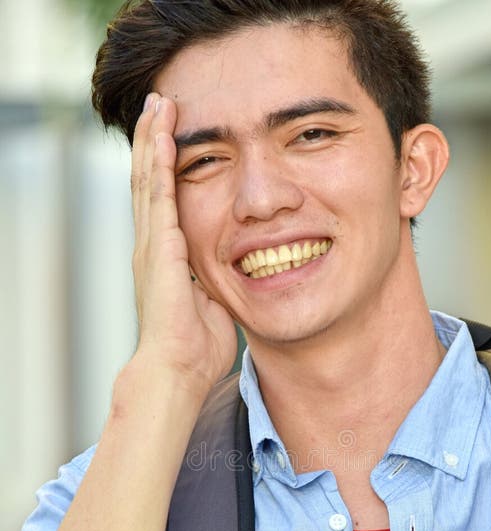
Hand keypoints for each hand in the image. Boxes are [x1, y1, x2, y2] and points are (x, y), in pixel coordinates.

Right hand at [130, 93, 237, 398]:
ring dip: (153, 140)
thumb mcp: (214, 302)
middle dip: (153, 141)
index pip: (163, 199)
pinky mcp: (159, 251)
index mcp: (165, 256)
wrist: (178, 371)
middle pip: (149, 180)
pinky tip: (163, 137)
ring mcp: (151, 246)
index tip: (173, 135)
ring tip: (157, 105)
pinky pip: (159, 198)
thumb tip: (245, 270)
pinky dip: (159, 165)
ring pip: (148, 180)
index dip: (166, 165)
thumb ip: (220, 279)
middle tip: (159, 104)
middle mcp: (152, 245)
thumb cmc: (196, 347)